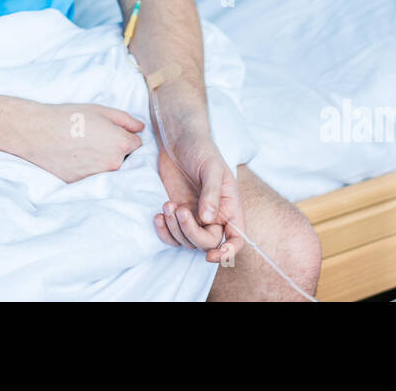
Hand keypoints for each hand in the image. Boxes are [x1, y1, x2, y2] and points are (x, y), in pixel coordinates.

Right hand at [4, 100, 145, 183]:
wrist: (39, 133)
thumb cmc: (70, 117)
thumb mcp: (101, 110)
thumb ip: (126, 120)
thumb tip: (140, 128)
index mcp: (121, 144)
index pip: (136, 144)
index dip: (124, 135)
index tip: (109, 131)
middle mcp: (113, 164)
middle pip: (124, 158)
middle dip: (115, 149)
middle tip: (94, 138)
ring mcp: (98, 176)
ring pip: (109, 168)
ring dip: (102, 160)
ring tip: (83, 147)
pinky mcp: (83, 184)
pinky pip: (93, 176)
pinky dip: (89, 168)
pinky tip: (75, 157)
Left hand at [153, 134, 244, 264]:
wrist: (179, 140)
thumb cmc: (201, 149)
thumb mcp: (211, 167)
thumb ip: (211, 193)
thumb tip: (208, 220)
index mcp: (230, 207)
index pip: (236, 239)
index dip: (227, 252)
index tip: (211, 255)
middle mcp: (215, 217)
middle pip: (207, 243)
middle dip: (191, 232)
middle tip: (179, 209)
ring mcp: (195, 217)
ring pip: (187, 241)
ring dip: (175, 228)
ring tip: (168, 204)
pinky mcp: (177, 214)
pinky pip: (172, 235)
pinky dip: (164, 231)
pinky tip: (159, 215)